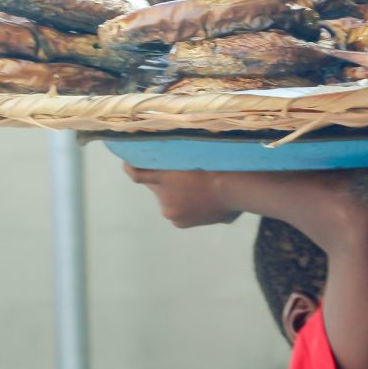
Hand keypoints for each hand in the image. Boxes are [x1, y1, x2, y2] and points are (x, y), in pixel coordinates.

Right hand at [122, 163, 241, 227]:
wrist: (235, 187)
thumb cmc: (237, 200)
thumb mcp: (227, 216)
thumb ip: (217, 216)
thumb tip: (224, 215)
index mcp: (180, 219)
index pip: (173, 204)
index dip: (181, 190)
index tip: (194, 179)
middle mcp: (168, 208)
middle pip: (161, 189)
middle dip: (170, 177)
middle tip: (180, 162)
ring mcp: (163, 191)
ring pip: (143, 176)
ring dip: (141, 166)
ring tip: (140, 153)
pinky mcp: (162, 176)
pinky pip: (139, 169)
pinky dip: (132, 163)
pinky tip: (130, 149)